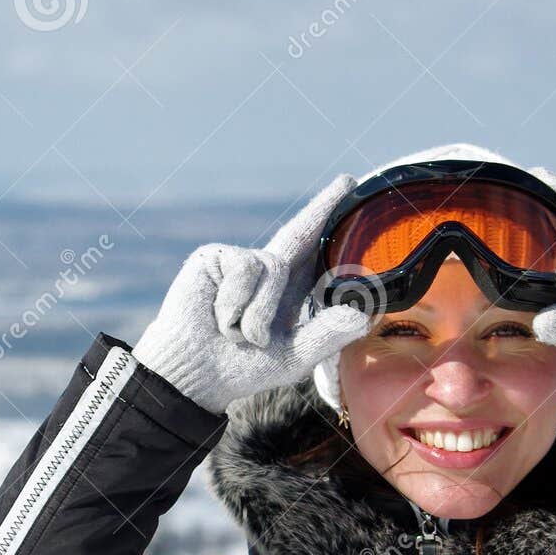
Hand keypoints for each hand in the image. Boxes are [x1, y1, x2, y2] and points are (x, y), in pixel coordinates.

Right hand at [132, 174, 371, 413]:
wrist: (193, 373)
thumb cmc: (240, 369)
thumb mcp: (292, 357)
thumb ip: (326, 335)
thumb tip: (362, 314)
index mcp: (286, 292)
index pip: (314, 254)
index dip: (331, 226)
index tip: (351, 193)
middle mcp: (265, 271)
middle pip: (299, 234)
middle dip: (322, 209)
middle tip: (347, 181)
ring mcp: (240, 262)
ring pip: (274, 268)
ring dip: (258, 314)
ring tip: (238, 336)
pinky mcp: (216, 258)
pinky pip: (246, 269)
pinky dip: (236, 304)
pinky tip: (220, 321)